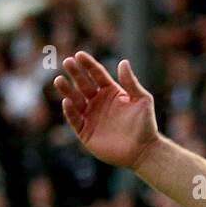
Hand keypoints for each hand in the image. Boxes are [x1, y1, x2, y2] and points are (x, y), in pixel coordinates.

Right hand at [56, 52, 158, 169]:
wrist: (144, 151)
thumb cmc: (146, 125)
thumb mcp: (142, 100)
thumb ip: (131, 82)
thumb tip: (123, 62)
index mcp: (110, 92)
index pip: (96, 74)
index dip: (88, 65)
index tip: (79, 55)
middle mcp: (98, 102)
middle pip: (83, 84)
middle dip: (75, 73)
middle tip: (67, 62)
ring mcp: (91, 116)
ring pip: (75, 100)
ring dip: (67, 90)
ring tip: (59, 80)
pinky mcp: (85, 132)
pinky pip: (75, 119)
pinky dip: (70, 111)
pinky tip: (68, 102)